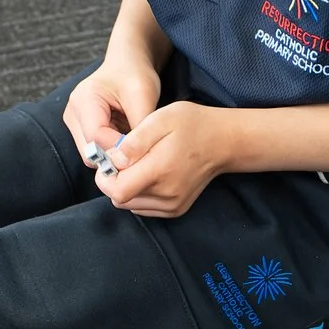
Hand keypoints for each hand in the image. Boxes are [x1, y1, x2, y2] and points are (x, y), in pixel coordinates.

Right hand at [63, 57, 161, 168]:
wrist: (126, 65)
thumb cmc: (135, 75)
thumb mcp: (144, 96)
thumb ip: (140, 127)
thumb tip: (137, 157)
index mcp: (84, 100)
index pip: (97, 138)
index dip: (120, 148)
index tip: (142, 148)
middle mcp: (73, 113)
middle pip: (90, 152)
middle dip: (116, 154)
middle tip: (139, 147)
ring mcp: (74, 123)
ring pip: (92, 156)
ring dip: (113, 153)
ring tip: (132, 139)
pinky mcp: (79, 130)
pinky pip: (94, 151)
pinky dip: (111, 150)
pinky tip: (124, 138)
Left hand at [96, 100, 229, 218]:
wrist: (223, 142)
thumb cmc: (192, 125)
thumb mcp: (160, 119)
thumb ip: (134, 142)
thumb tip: (113, 160)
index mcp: (160, 171)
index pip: (116, 191)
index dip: (105, 177)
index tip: (111, 159)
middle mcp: (166, 195)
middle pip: (120, 200)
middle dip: (114, 180)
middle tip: (125, 158)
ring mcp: (172, 205)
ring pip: (130, 205)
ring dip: (126, 187)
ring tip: (140, 164)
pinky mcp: (175, 209)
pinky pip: (143, 208)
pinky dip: (139, 193)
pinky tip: (149, 174)